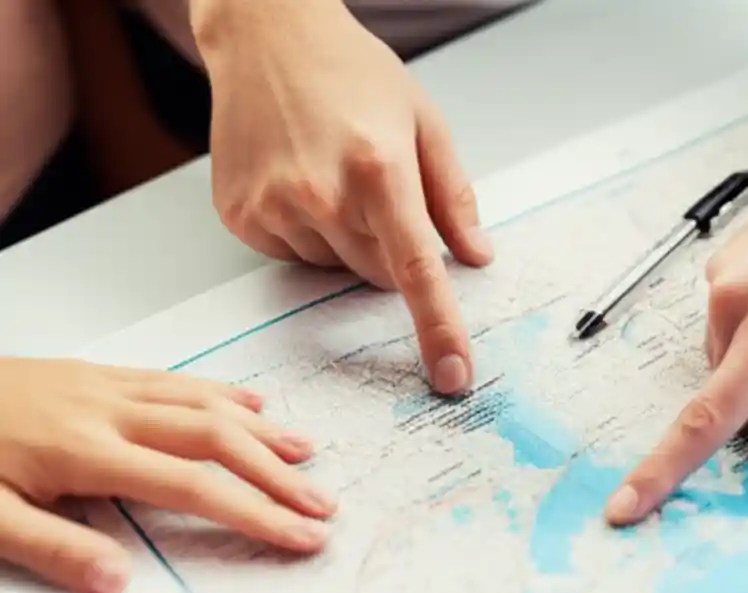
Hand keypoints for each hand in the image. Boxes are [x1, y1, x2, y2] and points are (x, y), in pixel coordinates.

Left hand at [0, 358, 335, 592]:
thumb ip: (52, 548)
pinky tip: (251, 400)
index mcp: (86, 451)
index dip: (255, 511)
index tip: (298, 535)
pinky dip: (222, 390)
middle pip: (216, 438)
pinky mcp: (96, 372)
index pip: (193, 486)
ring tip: (307, 454)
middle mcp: (110, 411)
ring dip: (262, 429)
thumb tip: (121, 580)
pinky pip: (176, 376)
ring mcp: (107, 385)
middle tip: (321, 504)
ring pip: (204, 401)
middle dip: (276, 473)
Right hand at [196, 0, 489, 394]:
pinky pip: (294, 255)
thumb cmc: (352, 72)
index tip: (452, 374)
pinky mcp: (240, 215)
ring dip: (346, 238)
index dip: (438, 328)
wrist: (266, 34)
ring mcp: (273, 207)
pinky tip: (298, 179)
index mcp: (378, 171)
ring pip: (335, 269)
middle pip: (379, 276)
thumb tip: (476, 256)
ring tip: (330, 171)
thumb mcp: (424, 122)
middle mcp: (321, 195)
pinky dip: (306, 231)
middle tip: (377, 189)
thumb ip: (454, 197)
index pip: (416, 271)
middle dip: (390, 248)